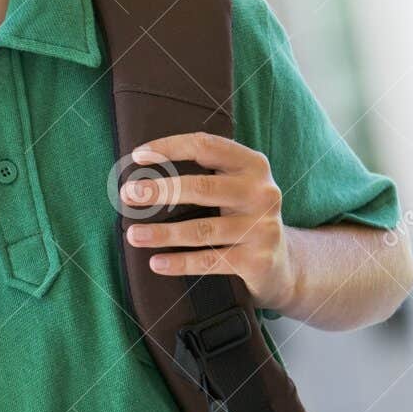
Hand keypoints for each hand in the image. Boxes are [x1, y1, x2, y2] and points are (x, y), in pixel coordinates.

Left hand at [121, 131, 296, 311]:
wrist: (283, 265)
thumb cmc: (244, 219)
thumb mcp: (236, 189)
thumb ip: (206, 174)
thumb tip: (143, 173)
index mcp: (253, 166)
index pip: (207, 146)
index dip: (170, 148)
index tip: (137, 156)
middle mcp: (262, 193)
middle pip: (202, 187)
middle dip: (160, 190)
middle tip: (128, 195)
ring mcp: (262, 228)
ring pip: (201, 229)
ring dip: (162, 233)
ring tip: (133, 235)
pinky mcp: (256, 260)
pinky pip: (209, 261)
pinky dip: (179, 263)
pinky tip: (156, 263)